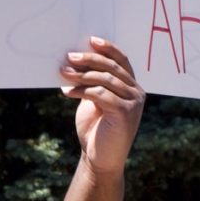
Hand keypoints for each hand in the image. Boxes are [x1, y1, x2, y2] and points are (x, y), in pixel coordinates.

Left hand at [59, 38, 144, 177]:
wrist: (100, 159)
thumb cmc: (95, 130)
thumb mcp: (93, 101)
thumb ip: (91, 83)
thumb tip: (73, 62)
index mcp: (130, 86)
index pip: (121, 61)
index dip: (108, 48)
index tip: (90, 40)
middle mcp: (136, 92)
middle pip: (112, 67)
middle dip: (89, 59)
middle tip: (69, 57)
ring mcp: (133, 103)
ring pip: (106, 79)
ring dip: (82, 74)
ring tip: (63, 73)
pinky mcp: (126, 113)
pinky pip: (101, 94)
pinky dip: (83, 90)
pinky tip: (68, 92)